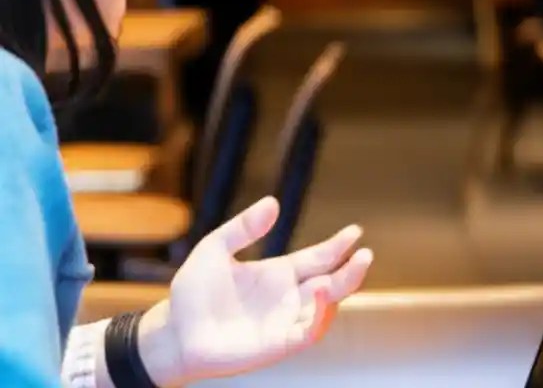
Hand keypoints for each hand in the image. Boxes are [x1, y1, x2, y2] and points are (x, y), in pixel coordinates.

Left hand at [139, 197, 373, 385]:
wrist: (174, 333)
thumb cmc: (192, 294)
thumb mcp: (214, 248)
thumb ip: (243, 227)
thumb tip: (273, 202)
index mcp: (279, 273)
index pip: (318, 258)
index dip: (337, 246)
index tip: (354, 231)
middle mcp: (289, 297)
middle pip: (332, 281)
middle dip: (352, 268)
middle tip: (365, 253)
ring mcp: (285, 321)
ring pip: (327, 305)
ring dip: (343, 288)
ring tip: (355, 267)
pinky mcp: (278, 344)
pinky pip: (309, 331)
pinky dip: (320, 315)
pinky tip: (320, 295)